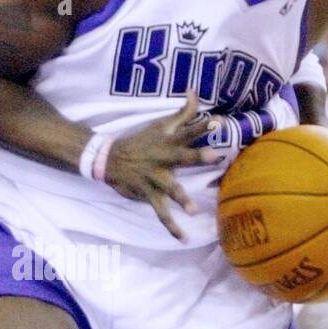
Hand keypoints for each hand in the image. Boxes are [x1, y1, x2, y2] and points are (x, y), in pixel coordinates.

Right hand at [104, 91, 219, 240]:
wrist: (108, 158)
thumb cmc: (140, 141)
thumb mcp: (160, 124)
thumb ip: (183, 111)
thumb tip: (195, 91)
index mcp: (168, 141)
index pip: (188, 130)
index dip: (203, 126)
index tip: (219, 123)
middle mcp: (163, 158)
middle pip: (182, 156)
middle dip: (198, 157)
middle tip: (217, 157)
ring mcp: (154, 177)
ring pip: (170, 188)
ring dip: (181, 199)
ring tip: (192, 210)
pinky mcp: (147, 193)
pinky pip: (160, 212)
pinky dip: (171, 226)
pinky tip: (183, 238)